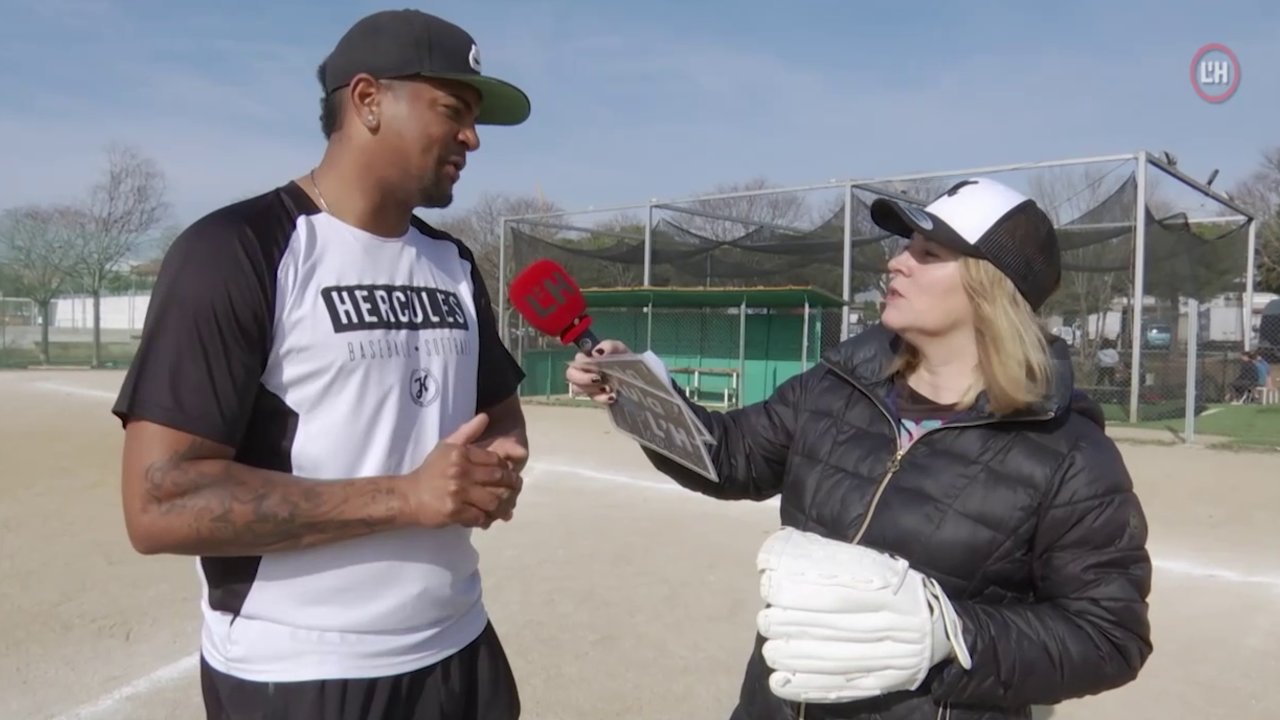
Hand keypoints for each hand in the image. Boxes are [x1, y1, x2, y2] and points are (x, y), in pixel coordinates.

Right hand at [403, 413, 523, 528]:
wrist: (408, 496)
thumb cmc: (430, 471)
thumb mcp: (446, 446)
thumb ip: (467, 431)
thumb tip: (486, 416)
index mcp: (461, 454)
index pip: (495, 460)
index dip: (506, 468)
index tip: (509, 474)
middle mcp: (461, 471)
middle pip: (499, 479)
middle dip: (511, 486)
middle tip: (514, 491)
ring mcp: (458, 492)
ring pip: (494, 500)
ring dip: (503, 506)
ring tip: (505, 508)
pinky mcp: (454, 512)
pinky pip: (480, 517)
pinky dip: (487, 519)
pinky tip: (488, 518)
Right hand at [564, 339, 630, 404]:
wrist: (636, 376)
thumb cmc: (624, 359)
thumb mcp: (620, 349)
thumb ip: (609, 346)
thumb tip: (596, 353)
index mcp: (587, 358)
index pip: (576, 360)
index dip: (582, 363)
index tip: (595, 366)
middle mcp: (584, 371)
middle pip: (571, 375)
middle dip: (582, 378)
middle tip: (598, 379)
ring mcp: (588, 386)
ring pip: (577, 389)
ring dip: (591, 389)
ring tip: (608, 388)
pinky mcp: (596, 397)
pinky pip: (593, 400)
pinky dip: (602, 398)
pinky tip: (612, 396)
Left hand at [753, 527, 971, 703]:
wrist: (941, 630)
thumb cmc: (900, 590)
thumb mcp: (879, 568)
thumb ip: (840, 564)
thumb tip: (786, 557)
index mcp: (891, 593)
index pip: (840, 595)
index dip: (801, 593)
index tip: (771, 588)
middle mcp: (893, 627)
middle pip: (834, 629)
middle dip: (792, 625)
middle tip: (766, 620)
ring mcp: (889, 659)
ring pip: (835, 661)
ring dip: (795, 658)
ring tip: (770, 650)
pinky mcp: (883, 683)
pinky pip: (842, 688)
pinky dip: (807, 687)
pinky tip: (779, 683)